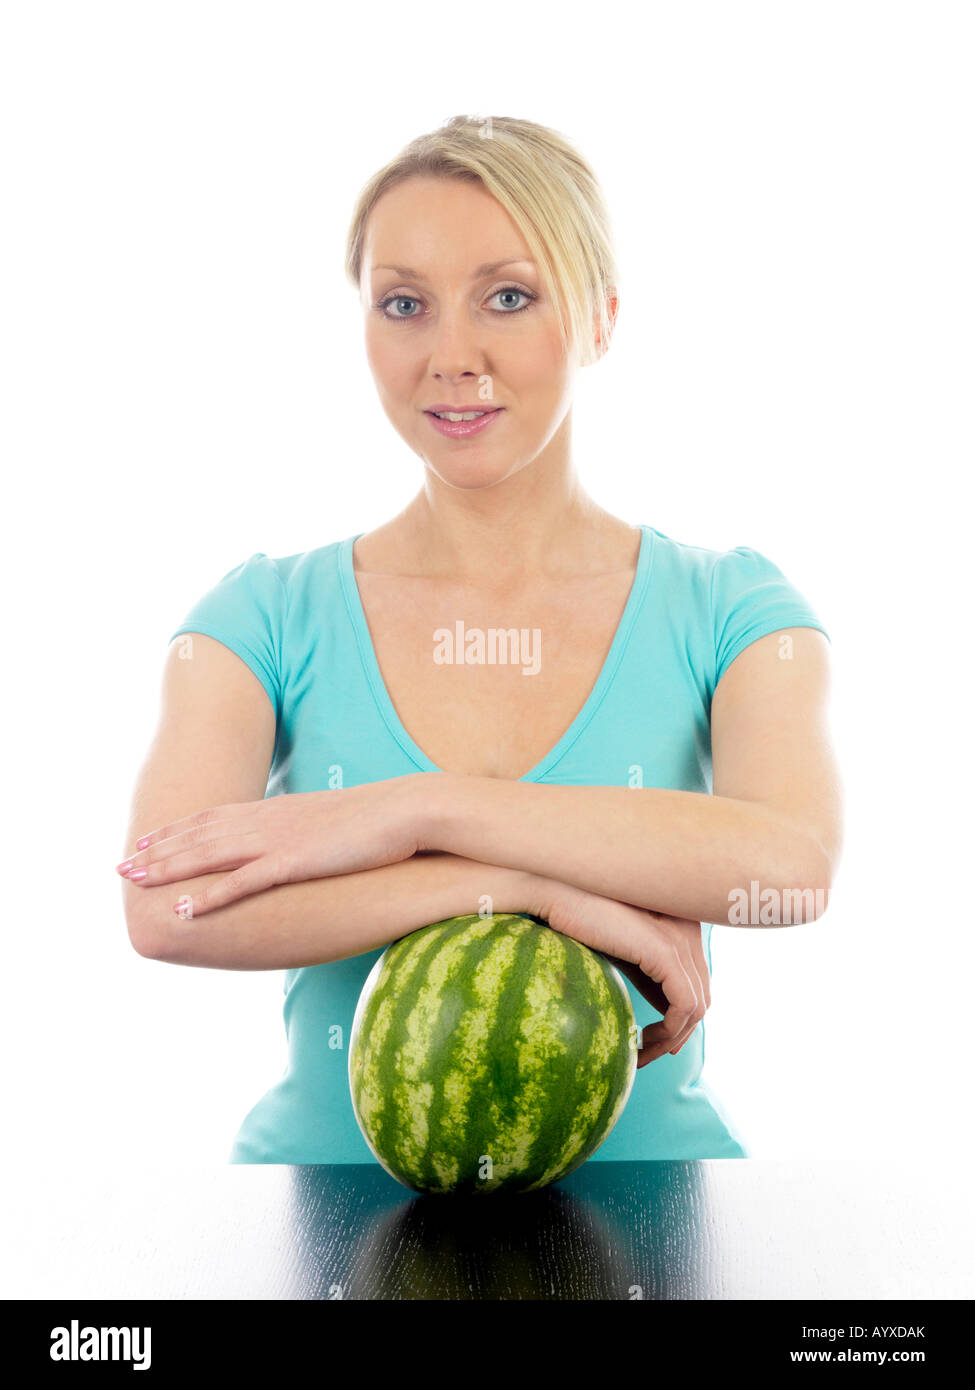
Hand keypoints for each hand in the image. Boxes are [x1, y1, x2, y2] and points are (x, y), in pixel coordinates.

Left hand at [115, 778, 423, 916]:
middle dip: (159, 850)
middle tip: (122, 865)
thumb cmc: (382, 822)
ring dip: (169, 869)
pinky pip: (243, 882)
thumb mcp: (335, 824)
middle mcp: (270, 821)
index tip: (149, 841)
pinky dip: (209, 895)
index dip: (178, 831)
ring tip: (135, 880)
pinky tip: (183, 907)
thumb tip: (303, 848)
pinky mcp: (296, 861)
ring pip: (210, 855)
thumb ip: (310, 834)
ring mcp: (280, 840)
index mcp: (278, 810)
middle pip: (201, 835)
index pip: (216, 819)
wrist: (410, 810)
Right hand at [533, 880, 710, 1067]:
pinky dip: (669, 1031)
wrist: (558, 892)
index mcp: (682, 927)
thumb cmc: (580, 919)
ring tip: (640, 1053)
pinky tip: (641, 1039)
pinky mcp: (666, 952)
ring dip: (670, 1039)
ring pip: (696, 1007)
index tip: (654, 1042)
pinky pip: (685, 1006)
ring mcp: (681, 940)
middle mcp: (689, 931)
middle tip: (647, 1055)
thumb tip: (660, 1012)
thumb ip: (646, 973)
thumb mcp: (621, 951)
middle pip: (701, 997)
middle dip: (678, 1034)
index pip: (696, 984)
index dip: (681, 1020)